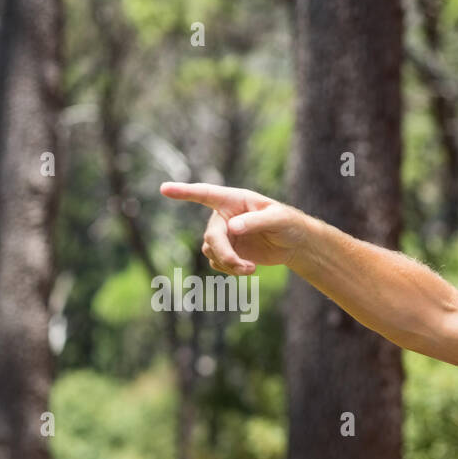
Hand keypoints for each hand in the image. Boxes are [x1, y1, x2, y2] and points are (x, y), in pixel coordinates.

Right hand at [159, 182, 307, 273]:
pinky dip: (229, 269)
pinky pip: (217, 262)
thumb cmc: (287, 223)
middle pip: (211, 236)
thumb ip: (256, 221)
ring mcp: (224, 234)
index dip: (184, 192)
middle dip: (225, 254)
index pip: (205, 194)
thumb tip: (233, 227)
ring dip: (228, 263)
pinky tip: (246, 269)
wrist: (293, 243)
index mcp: (234, 200)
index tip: (164, 189)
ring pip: (211, 251)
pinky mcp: (227, 251)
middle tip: (245, 267)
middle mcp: (224, 216)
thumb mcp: (278, 218)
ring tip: (250, 268)